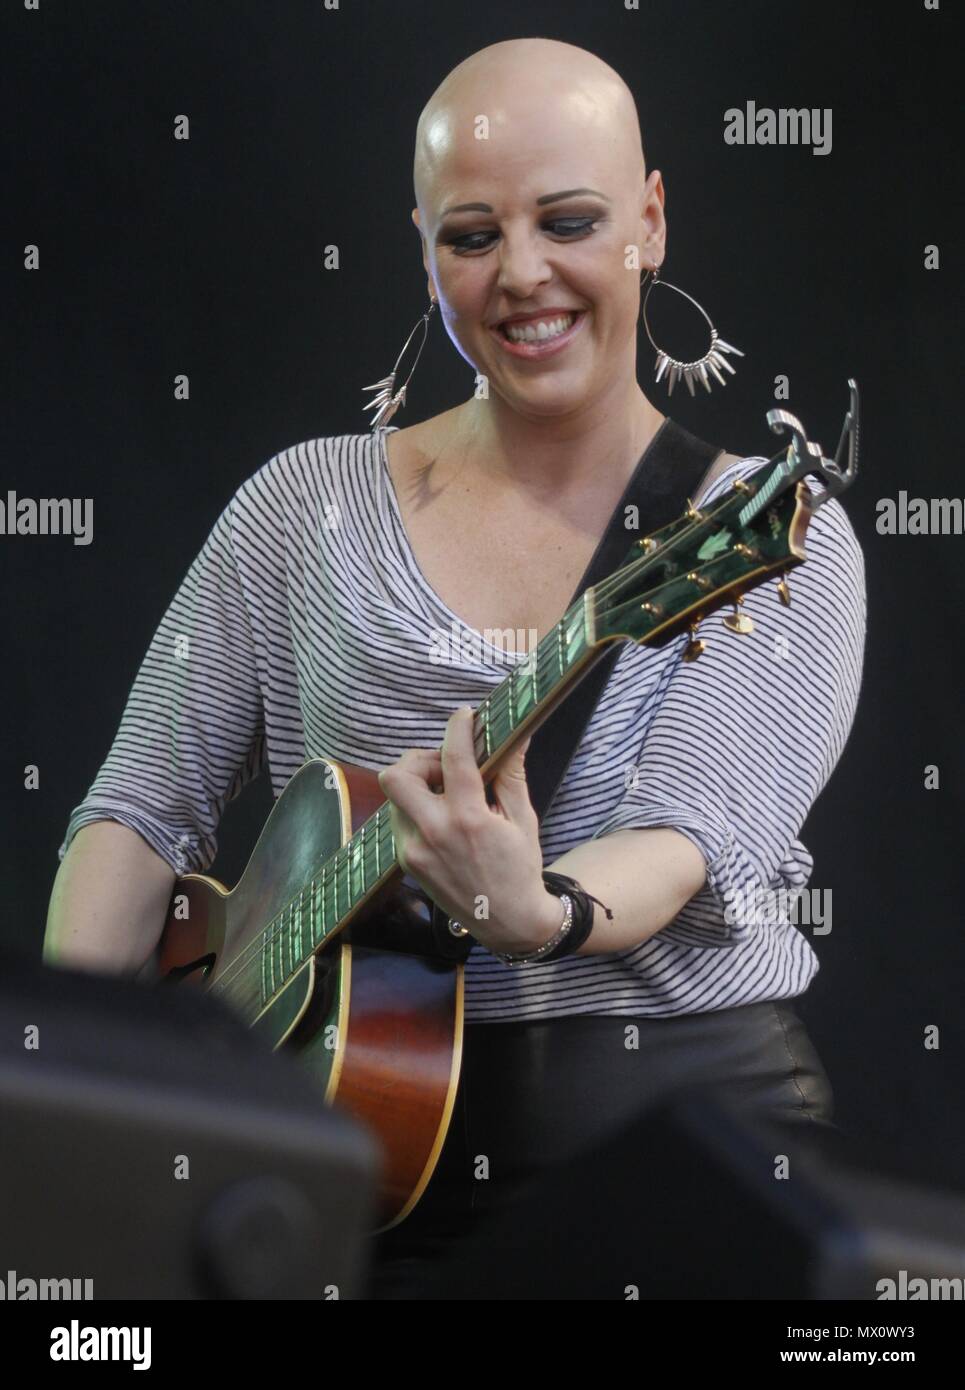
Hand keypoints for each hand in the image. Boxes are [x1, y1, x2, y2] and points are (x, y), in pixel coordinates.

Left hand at [377, 707, 562, 955]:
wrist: (507, 921)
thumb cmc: (520, 867)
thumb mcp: (523, 818)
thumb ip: (512, 774)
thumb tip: (517, 734)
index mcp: (468, 820)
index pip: (453, 759)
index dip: (458, 728)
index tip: (464, 716)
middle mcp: (433, 833)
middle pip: (397, 775)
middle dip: (418, 760)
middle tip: (445, 767)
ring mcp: (414, 850)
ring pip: (395, 797)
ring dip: (417, 785)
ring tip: (446, 793)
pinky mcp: (405, 862)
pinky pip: (399, 820)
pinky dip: (417, 808)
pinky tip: (441, 818)